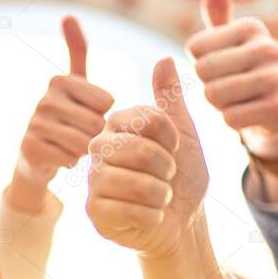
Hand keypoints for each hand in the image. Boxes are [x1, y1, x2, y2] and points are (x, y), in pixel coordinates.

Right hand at [7, 16, 113, 211]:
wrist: (36, 157)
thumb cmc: (65, 117)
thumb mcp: (75, 84)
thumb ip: (76, 51)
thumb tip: (67, 15)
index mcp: (60, 80)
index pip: (106, 102)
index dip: (104, 114)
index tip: (87, 115)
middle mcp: (45, 99)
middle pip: (96, 123)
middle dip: (96, 135)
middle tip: (79, 135)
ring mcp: (35, 124)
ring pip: (84, 143)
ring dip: (85, 151)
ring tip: (72, 146)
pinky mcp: (30, 149)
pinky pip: (70, 159)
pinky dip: (72, 163)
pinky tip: (61, 158)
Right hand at [86, 58, 207, 258]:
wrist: (184, 220)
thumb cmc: (181, 176)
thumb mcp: (184, 134)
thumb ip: (171, 100)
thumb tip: (164, 58)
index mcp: (116, 125)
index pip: (146, 118)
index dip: (171, 138)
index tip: (174, 150)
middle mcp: (98, 148)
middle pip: (139, 150)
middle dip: (167, 168)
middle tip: (168, 177)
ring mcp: (93, 180)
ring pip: (134, 182)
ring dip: (161, 194)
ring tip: (161, 197)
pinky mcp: (94, 211)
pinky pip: (128, 210)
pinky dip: (152, 216)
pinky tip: (151, 217)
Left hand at [186, 0, 277, 159]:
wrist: (274, 111)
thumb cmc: (241, 71)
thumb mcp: (228, 40)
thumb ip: (217, 10)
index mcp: (251, 27)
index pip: (194, 48)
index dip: (199, 63)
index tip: (221, 66)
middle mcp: (268, 47)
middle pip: (202, 72)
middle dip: (206, 85)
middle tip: (227, 87)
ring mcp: (277, 78)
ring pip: (213, 95)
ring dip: (217, 104)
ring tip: (237, 99)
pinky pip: (229, 118)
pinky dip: (231, 121)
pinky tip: (247, 114)